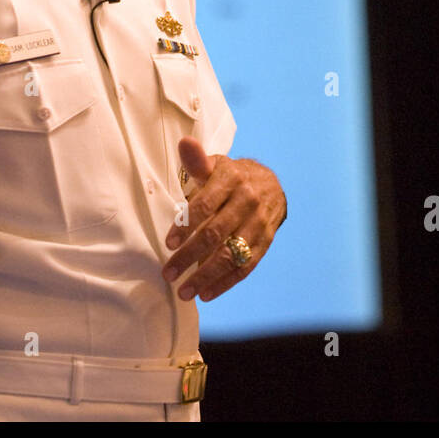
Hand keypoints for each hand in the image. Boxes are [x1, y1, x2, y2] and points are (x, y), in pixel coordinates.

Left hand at [162, 136, 286, 301]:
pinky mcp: (265, 242)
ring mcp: (258, 224)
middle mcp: (247, 201)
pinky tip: (207, 294)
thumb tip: (185, 143)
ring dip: (206, 276)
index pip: (205, 205)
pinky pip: (246, 267)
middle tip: (168, 274)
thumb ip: (197, 161)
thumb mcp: (214, 166)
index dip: (186, 226)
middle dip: (190, 256)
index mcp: (231, 179)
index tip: (168, 244)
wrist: (269, 184)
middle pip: (216, 234)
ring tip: (185, 292)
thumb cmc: (230, 177)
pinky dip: (226, 283)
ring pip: (231, 255)